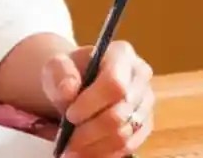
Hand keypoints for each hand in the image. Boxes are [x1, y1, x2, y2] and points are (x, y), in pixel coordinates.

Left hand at [41, 40, 154, 157]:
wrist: (77, 83)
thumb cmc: (68, 72)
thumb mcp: (56, 66)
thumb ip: (60, 74)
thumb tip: (69, 91)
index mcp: (122, 55)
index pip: (115, 84)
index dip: (92, 103)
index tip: (70, 115)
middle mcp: (140, 77)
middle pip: (121, 113)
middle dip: (90, 131)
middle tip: (67, 142)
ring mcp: (146, 103)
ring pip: (125, 134)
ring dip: (95, 147)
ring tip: (71, 152)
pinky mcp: (144, 125)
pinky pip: (128, 147)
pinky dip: (104, 154)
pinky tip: (84, 155)